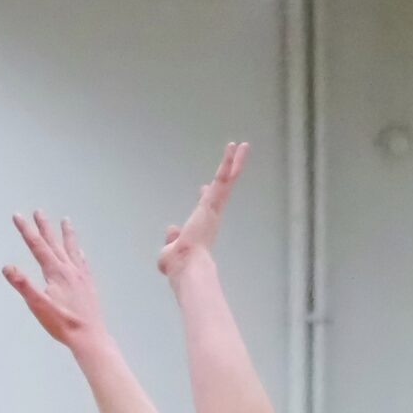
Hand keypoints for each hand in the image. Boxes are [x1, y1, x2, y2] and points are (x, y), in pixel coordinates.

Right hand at [3, 211, 107, 347]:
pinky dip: (79, 254)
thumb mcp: (38, 305)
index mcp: (55, 272)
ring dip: (66, 234)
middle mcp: (69, 269)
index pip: (37, 246)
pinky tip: (80, 252)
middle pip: (54, 243)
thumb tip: (7, 267)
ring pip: (72, 249)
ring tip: (65, 221)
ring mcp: (80, 276)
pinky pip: (83, 264)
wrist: (89, 336)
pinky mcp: (88, 286)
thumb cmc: (63, 323)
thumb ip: (23, 284)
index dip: (26, 230)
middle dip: (44, 227)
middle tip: (38, 212)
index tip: (18, 216)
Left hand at [157, 141, 247, 280]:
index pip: (204, 208)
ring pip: (226, 180)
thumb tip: (171, 231)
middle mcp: (210, 217)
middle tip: (236, 160)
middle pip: (221, 190)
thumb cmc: (178, 265)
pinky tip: (234, 147)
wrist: (186, 267)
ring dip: (234, 162)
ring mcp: (213, 209)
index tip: (203, 188)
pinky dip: (229, 163)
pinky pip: (223, 179)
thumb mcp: (169, 251)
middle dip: (228, 174)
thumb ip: (170, 241)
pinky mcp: (214, 203)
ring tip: (242, 146)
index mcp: (200, 227)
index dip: (204, 197)